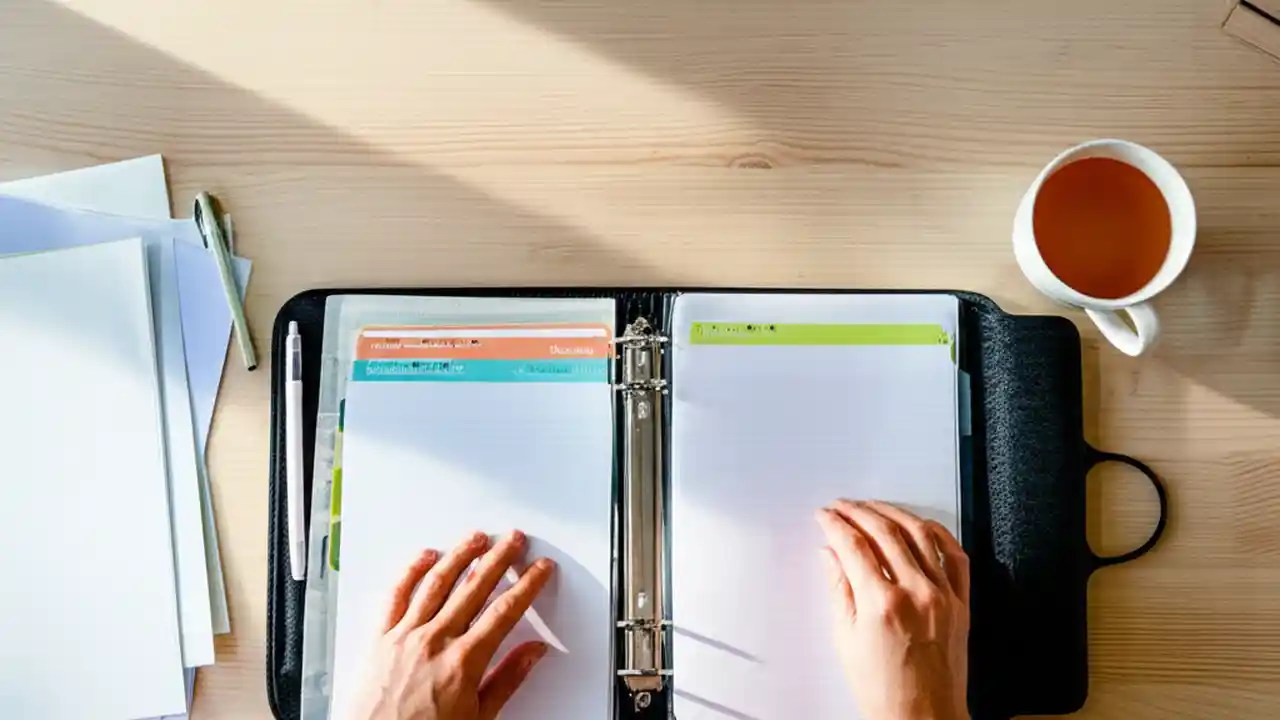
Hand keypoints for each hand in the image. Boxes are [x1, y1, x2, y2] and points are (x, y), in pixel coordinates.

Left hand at [349, 529, 555, 719]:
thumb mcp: (479, 718)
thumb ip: (507, 680)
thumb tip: (533, 653)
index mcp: (464, 661)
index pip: (505, 611)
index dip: (527, 586)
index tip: (539, 570)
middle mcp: (435, 641)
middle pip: (475, 587)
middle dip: (500, 559)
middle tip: (515, 540)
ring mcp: (405, 635)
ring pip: (437, 582)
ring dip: (460, 555)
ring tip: (477, 538)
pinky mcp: (379, 637)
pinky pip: (396, 594)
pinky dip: (411, 571)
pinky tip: (425, 556)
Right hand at [815, 500, 969, 719]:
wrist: (924, 717)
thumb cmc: (884, 691)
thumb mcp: (846, 640)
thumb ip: (839, 589)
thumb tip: (830, 555)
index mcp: (882, 604)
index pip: (854, 545)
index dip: (836, 524)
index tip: (825, 516)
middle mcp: (916, 593)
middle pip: (885, 532)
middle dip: (859, 512)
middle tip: (842, 506)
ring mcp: (943, 595)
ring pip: (920, 534)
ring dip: (893, 513)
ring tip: (873, 507)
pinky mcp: (962, 602)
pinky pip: (954, 555)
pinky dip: (937, 532)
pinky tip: (920, 524)